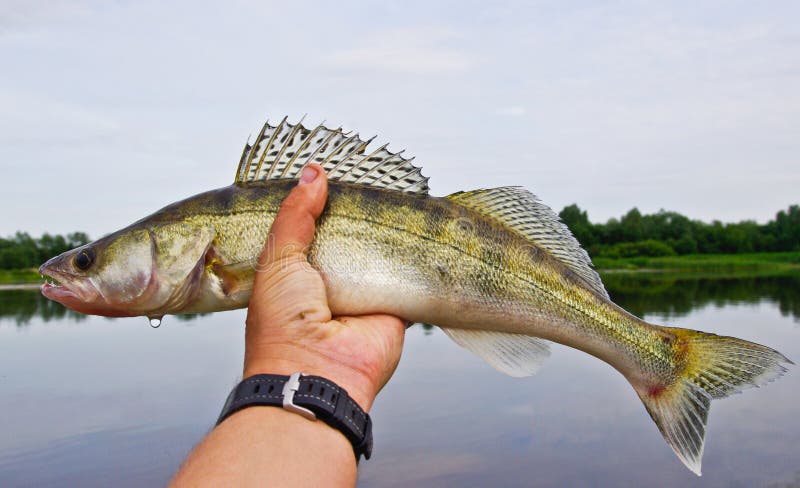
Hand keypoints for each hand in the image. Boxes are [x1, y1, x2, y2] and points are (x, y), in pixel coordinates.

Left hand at [243, 164, 406, 410]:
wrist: (316, 374)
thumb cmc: (283, 324)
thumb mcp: (278, 259)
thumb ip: (296, 216)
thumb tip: (314, 174)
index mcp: (294, 272)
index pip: (309, 229)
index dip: (319, 205)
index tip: (332, 176)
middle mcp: (328, 283)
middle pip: (348, 239)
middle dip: (358, 216)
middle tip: (371, 184)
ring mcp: (363, 295)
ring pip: (379, 254)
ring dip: (387, 235)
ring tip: (397, 199)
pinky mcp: (395, 306)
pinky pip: (408, 276)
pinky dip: (414, 260)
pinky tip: (420, 233)